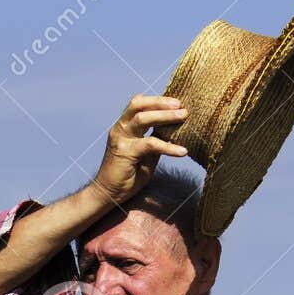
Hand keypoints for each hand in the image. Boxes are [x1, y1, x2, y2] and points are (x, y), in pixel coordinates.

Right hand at [91, 93, 188, 208]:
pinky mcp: (125, 152)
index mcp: (124, 126)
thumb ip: (156, 139)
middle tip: (181, 105)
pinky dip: (168, 147)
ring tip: (183, 116)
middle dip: (161, 103)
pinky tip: (182, 151)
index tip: (177, 103)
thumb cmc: (129, 174)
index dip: (157, 100)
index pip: (139, 104)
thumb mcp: (146, 153)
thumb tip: (176, 130)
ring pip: (143, 119)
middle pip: (139, 105)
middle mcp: (120, 128)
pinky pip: (150, 144)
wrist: (109, 194)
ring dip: (165, 115)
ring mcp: (121, 139)